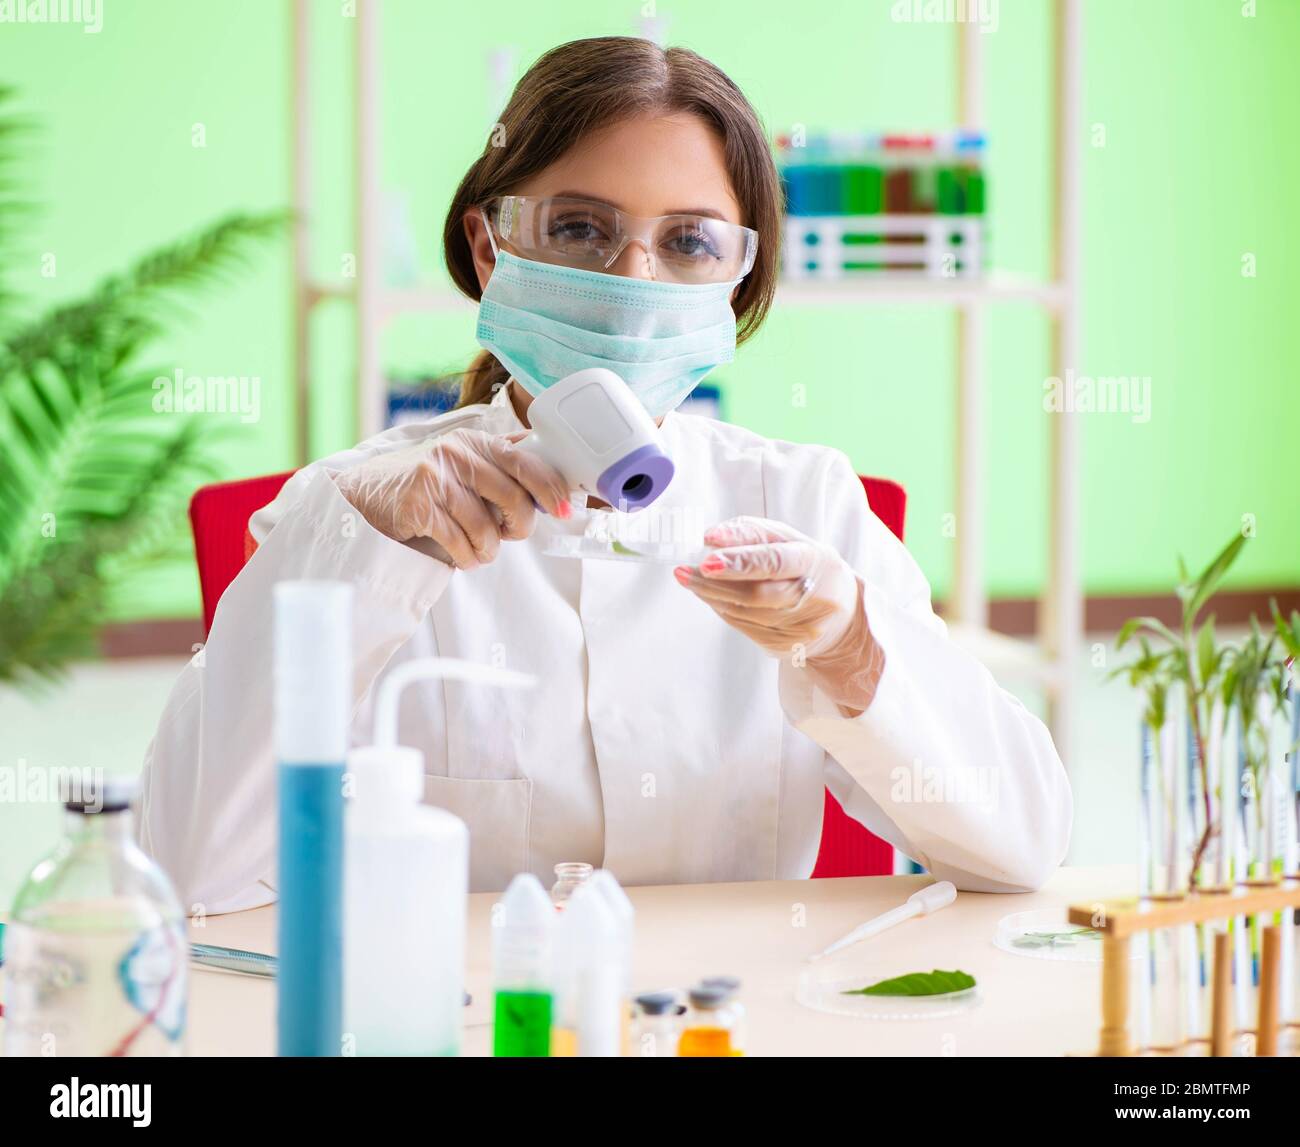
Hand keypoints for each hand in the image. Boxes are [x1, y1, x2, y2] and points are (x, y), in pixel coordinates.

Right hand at [333, 428, 570, 568]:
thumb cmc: (423, 486)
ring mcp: (436, 478)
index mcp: (473, 441)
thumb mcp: (461, 463)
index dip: (550, 488)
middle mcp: (456, 453)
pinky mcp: (418, 506)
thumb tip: (551, 474)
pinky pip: (460, 543)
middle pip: (513, 499)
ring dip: (487, 550)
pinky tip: (461, 556)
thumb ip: (499, 464)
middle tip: (509, 536)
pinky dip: (466, 558)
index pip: (525, 462)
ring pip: (487, 529)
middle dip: (518, 528)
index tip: (563, 510)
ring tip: (478, 551)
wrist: (365, 497)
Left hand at [674, 516, 882, 711]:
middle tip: (684, 571)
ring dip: (710, 595)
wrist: (842, 616)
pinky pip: (743, 626)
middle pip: (756, 594)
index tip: (708, 560)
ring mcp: (798, 626)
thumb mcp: (788, 540)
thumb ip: (751, 533)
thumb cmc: (806, 566)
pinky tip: (709, 596)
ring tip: (687, 579)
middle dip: (715, 583)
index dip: (741, 562)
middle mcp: (810, 597)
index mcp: (813, 560)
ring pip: (745, 612)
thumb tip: (712, 537)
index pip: (775, 562)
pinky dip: (722, 608)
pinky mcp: (784, 645)